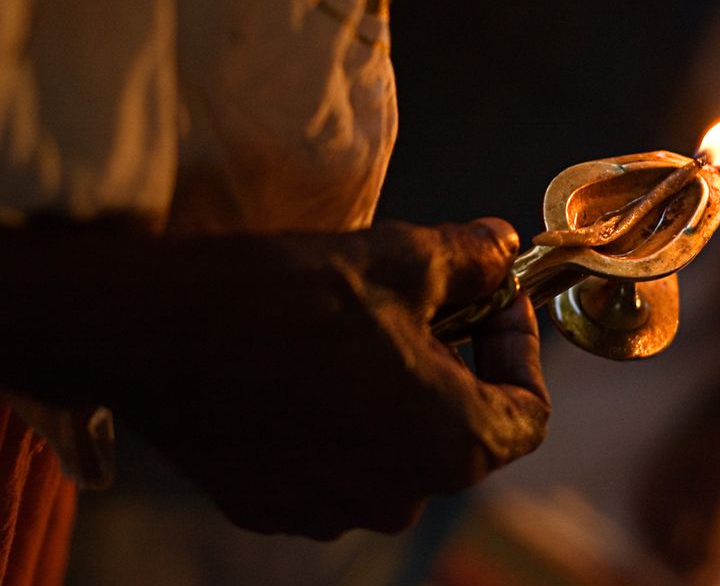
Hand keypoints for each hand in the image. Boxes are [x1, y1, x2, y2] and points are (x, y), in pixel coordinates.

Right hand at [1, 218, 549, 538]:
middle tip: (429, 304)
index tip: (493, 302)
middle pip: (459, 430)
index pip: (527, 412)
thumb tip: (501, 247)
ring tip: (362, 333)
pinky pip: (336, 465)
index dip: (518, 349)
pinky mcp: (273, 507)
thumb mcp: (400, 259)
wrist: (153, 329)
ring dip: (397, 393)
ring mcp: (331, 511)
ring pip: (395, 448)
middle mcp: (399, 496)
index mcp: (450, 444)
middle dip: (456, 363)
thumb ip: (472, 260)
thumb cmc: (287, 296)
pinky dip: (342, 421)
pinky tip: (308, 373)